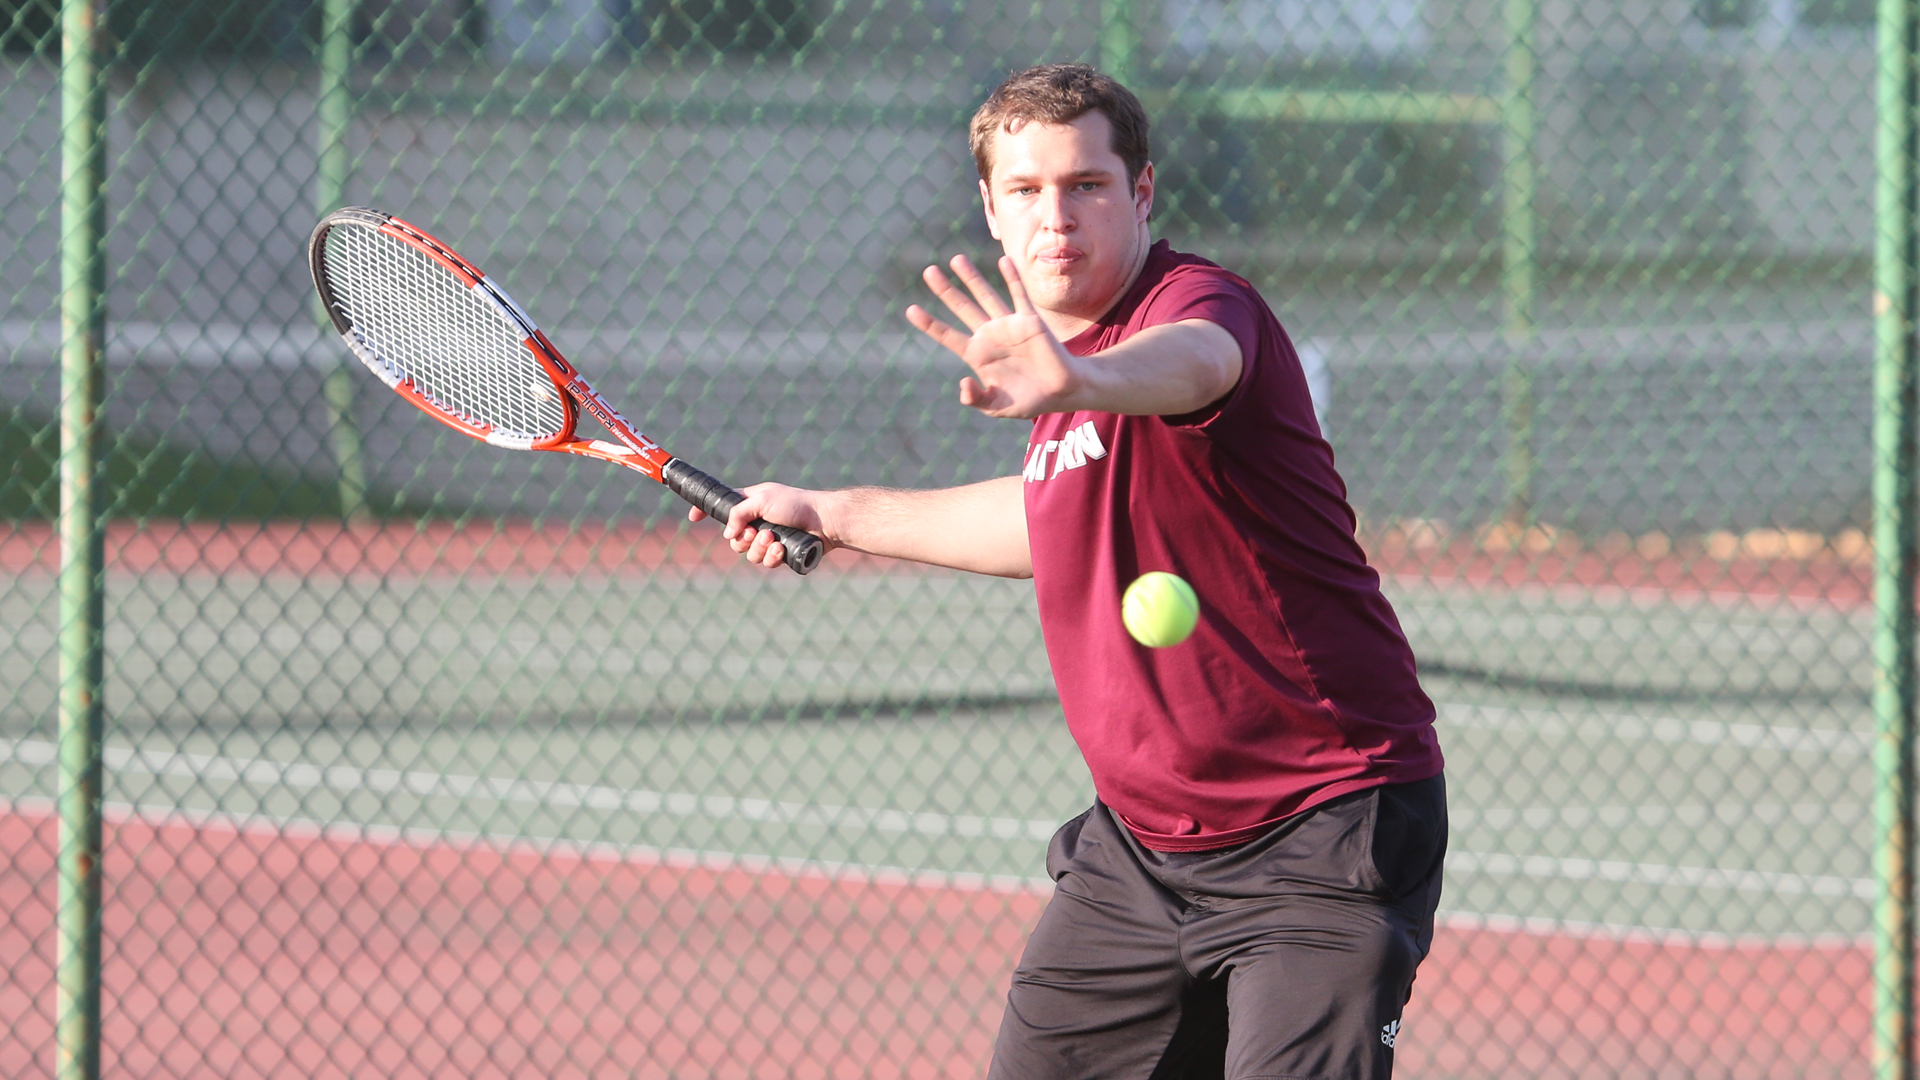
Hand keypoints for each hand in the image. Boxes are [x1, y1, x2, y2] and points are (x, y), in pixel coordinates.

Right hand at [687, 482, 834, 569]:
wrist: (824, 521)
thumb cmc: (795, 504)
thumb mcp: (762, 499)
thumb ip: (739, 513)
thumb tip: (728, 535)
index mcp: (750, 505)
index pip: (721, 508)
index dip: (705, 512)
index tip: (693, 518)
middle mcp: (757, 523)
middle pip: (733, 540)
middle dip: (744, 539)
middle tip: (759, 531)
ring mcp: (768, 540)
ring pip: (748, 554)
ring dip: (759, 548)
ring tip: (774, 539)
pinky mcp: (781, 555)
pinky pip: (766, 563)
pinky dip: (772, 557)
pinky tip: (781, 549)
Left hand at [905, 255, 1080, 418]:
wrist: (1060, 393)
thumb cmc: (1028, 401)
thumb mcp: (997, 407)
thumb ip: (977, 399)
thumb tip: (963, 383)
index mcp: (977, 355)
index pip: (948, 335)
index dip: (930, 323)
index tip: (910, 309)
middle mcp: (989, 336)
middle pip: (962, 308)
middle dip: (945, 290)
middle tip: (928, 271)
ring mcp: (1009, 326)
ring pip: (986, 296)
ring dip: (971, 278)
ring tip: (955, 259)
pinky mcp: (1030, 321)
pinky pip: (1019, 296)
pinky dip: (1011, 278)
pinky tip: (1003, 261)